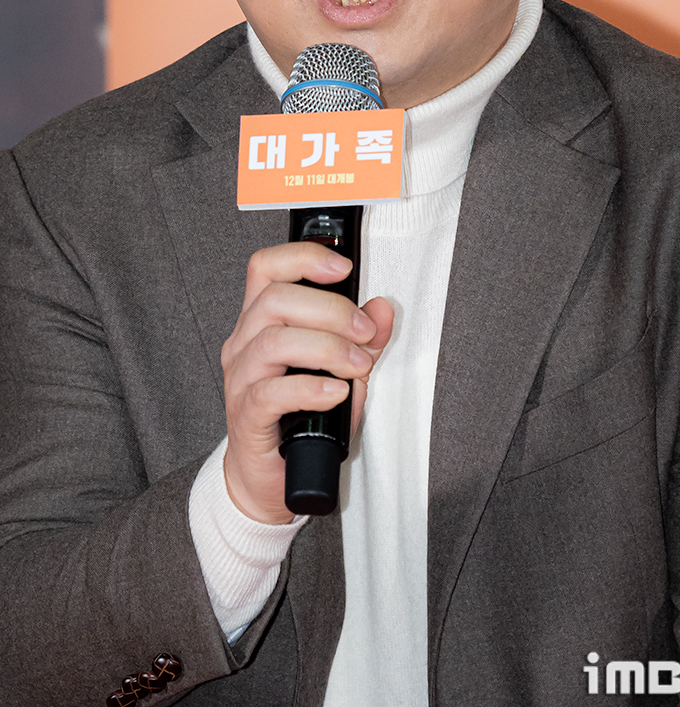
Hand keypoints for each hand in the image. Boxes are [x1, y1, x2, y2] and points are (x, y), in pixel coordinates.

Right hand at [221, 242, 393, 524]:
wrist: (271, 480)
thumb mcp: (343, 371)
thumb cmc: (302, 419)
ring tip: (356, 364)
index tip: (343, 267)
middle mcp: (245, 343)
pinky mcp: (245, 416)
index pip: (267, 268)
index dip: (303, 257)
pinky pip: (271, 392)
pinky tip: (335, 392)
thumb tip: (382, 308)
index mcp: (262, 321)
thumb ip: (363, 339)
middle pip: (275, 299)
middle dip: (330, 309)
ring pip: (273, 341)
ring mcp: (241, 379)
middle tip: (364, 332)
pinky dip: (310, 387)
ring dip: (325, 347)